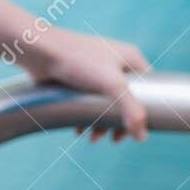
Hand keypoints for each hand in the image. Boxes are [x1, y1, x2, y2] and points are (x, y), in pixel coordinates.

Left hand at [26, 28, 151, 144]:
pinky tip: (78, 129)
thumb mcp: (113, 86)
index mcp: (130, 58)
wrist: (40, 50)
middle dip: (118, 122)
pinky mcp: (78, 77)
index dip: (145, 111)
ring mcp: (96, 69)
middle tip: (113, 139)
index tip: (136, 130)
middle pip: (126, 99)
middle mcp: (115, 61)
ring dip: (101, 123)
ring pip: (105, 103)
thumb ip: (132, 111)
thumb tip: (142, 137)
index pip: (149, 88)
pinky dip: (85, 116)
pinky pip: (87, 101)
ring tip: (92, 138)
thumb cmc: (78, 61)